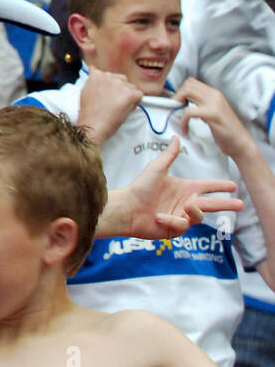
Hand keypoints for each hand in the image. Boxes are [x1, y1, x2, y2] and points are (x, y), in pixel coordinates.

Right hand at [76, 66, 142, 145]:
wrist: (93, 125)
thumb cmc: (89, 113)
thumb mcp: (86, 90)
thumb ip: (93, 79)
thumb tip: (93, 69)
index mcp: (97, 75)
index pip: (111, 76)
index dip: (111, 87)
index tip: (108, 95)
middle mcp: (109, 77)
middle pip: (123, 80)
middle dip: (121, 90)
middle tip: (113, 103)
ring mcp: (120, 85)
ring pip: (132, 87)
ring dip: (128, 96)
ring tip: (117, 107)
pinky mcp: (129, 94)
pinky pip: (139, 95)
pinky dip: (135, 103)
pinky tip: (124, 109)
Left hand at [116, 137, 243, 238]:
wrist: (126, 208)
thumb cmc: (140, 188)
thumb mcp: (157, 169)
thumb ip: (170, 155)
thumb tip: (176, 137)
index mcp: (184, 188)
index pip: (207, 187)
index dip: (220, 186)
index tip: (234, 185)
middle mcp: (185, 203)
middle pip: (212, 204)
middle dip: (227, 204)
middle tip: (241, 204)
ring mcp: (181, 217)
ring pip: (199, 216)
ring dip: (195, 211)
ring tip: (187, 206)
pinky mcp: (175, 229)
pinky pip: (182, 226)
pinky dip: (172, 220)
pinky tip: (159, 217)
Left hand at [176, 78, 255, 160]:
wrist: (240, 143)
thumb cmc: (225, 130)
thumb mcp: (213, 111)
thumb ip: (201, 103)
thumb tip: (182, 100)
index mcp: (215, 93)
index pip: (191, 82)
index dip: (180, 91)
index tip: (178, 104)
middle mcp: (215, 95)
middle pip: (187, 85)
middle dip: (177, 96)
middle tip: (176, 110)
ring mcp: (214, 103)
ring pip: (187, 92)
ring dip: (177, 104)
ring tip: (179, 117)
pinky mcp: (212, 114)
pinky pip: (188, 111)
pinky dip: (182, 121)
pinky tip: (185, 130)